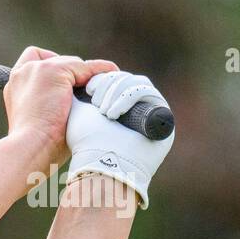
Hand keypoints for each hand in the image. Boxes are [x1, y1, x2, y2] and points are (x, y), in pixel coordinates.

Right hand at [3, 46, 118, 167]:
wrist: (31, 147)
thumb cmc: (38, 145)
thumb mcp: (42, 121)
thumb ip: (53, 105)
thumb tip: (80, 101)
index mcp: (15, 87)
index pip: (34, 60)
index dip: (52, 67)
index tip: (65, 86)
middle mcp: (22, 74)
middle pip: (55, 59)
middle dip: (72, 74)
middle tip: (84, 93)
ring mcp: (36, 69)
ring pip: (71, 62)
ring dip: (85, 75)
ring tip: (96, 93)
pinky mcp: (53, 70)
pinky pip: (86, 66)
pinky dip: (100, 71)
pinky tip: (110, 79)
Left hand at [64, 70, 174, 208]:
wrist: (98, 163)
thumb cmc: (85, 142)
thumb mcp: (77, 112)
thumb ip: (78, 92)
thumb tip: (82, 75)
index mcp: (114, 104)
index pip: (114, 78)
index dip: (102, 79)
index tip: (87, 88)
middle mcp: (133, 107)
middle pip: (126, 78)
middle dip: (109, 85)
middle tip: (96, 103)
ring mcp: (149, 111)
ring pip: (137, 82)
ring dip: (117, 92)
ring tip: (105, 113)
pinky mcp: (162, 115)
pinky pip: (148, 92)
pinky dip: (129, 97)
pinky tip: (114, 114)